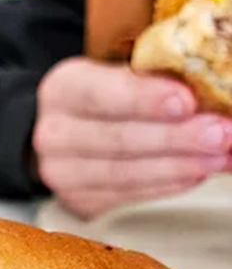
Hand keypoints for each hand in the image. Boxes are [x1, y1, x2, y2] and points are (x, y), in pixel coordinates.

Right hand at [32, 57, 231, 218]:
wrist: (66, 131)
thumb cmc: (102, 94)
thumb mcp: (115, 68)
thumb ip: (151, 73)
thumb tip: (206, 80)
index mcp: (62, 89)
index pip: (100, 93)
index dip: (144, 98)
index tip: (187, 100)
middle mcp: (55, 135)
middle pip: (118, 140)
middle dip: (176, 138)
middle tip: (220, 134)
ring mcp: (64, 174)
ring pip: (125, 174)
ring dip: (180, 166)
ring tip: (221, 157)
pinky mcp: (80, 200)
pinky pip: (129, 195)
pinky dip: (169, 184)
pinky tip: (197, 173)